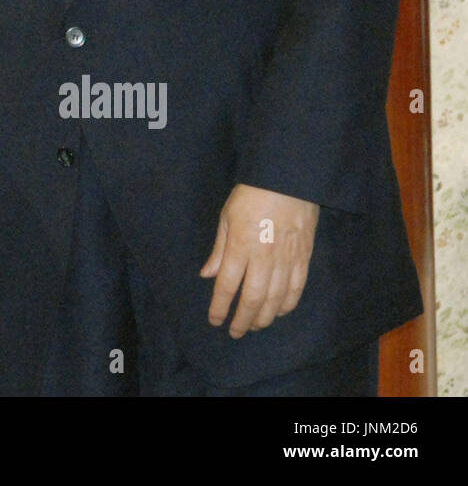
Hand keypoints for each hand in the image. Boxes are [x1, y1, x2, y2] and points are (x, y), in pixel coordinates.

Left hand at [200, 183, 319, 337]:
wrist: (288, 180)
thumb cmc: (252, 195)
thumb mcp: (227, 217)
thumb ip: (219, 249)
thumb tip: (208, 275)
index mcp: (240, 246)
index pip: (227, 285)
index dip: (220, 306)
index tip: (215, 320)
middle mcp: (264, 258)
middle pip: (252, 299)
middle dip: (243, 320)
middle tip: (235, 332)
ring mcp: (286, 260)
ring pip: (276, 299)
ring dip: (264, 317)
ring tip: (254, 325)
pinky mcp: (304, 258)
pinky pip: (296, 289)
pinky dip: (286, 305)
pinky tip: (278, 312)